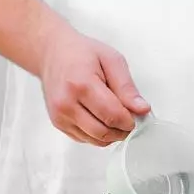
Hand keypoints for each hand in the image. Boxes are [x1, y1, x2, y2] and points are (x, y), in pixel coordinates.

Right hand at [39, 28, 150, 146]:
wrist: (51, 54)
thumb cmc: (81, 53)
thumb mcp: (111, 60)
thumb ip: (126, 87)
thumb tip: (142, 109)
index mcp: (81, 85)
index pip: (111, 115)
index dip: (129, 120)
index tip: (137, 115)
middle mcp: (66, 104)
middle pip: (103, 132)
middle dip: (122, 130)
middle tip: (129, 120)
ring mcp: (60, 116)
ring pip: (94, 140)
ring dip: (111, 135)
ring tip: (116, 118)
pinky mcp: (58, 123)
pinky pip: (85, 139)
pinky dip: (98, 134)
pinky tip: (101, 118)